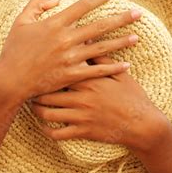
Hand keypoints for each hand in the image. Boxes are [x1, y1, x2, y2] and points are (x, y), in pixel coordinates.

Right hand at [0, 0, 141, 99]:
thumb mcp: (20, 22)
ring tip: (137, 37)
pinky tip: (126, 65)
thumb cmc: (13, 51)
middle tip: (138, 13)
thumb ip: (36, 5)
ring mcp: (70, 58)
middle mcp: (66, 39)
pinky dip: (112, 67)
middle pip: (100, 25)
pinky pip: (97, 70)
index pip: (82, 6)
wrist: (10, 80)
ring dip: (121, 41)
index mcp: (55, 24)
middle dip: (121, 18)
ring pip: (102, 47)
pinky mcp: (72, 76)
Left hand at [27, 54, 169, 150]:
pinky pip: (58, 134)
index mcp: (89, 80)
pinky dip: (47, 130)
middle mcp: (82, 97)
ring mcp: (82, 116)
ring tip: (32, 105)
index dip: (44, 69)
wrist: (143, 124)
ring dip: (36, 110)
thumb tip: (89, 38)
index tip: (35, 66)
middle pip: (48, 92)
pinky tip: (43, 126)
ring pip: (48, 114)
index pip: (59, 70)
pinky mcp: (83, 132)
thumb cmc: (132, 96)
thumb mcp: (119, 74)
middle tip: (28, 86)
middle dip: (35, 90)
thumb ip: (101, 57)